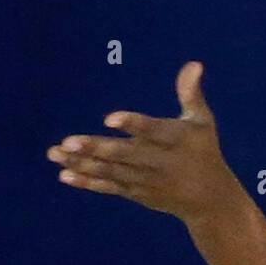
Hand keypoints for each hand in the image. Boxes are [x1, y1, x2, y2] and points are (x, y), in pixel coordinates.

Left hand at [47, 62, 241, 221]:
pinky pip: (110, 187)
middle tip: (68, 141)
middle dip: (97, 149)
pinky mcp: (137, 193)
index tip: (110, 119)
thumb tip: (195, 64)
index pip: (153, 131)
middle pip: (124, 154)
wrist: (211, 201)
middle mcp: (158, 162)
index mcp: (175, 141)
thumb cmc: (204, 152)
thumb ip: (191, 94)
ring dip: (82, 163)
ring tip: (54, 152)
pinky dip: (88, 182)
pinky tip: (65, 174)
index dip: (133, 124)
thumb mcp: (202, 123)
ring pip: (111, 171)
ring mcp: (145, 180)